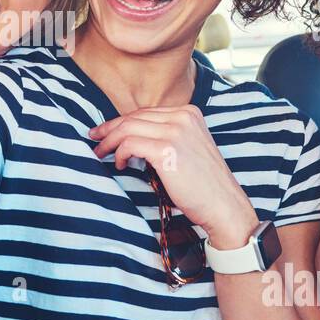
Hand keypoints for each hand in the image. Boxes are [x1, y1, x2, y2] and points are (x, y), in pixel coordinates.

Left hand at [89, 104, 258, 247]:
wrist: (224, 206)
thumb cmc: (204, 185)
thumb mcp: (188, 150)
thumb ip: (167, 137)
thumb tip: (132, 138)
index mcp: (190, 113)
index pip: (146, 112)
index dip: (121, 121)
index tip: (105, 132)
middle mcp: (183, 117)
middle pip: (134, 117)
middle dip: (109, 128)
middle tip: (94, 140)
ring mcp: (176, 131)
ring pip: (128, 127)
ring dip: (109, 141)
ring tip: (100, 154)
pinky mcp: (167, 150)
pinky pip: (130, 144)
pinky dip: (119, 153)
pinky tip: (119, 165)